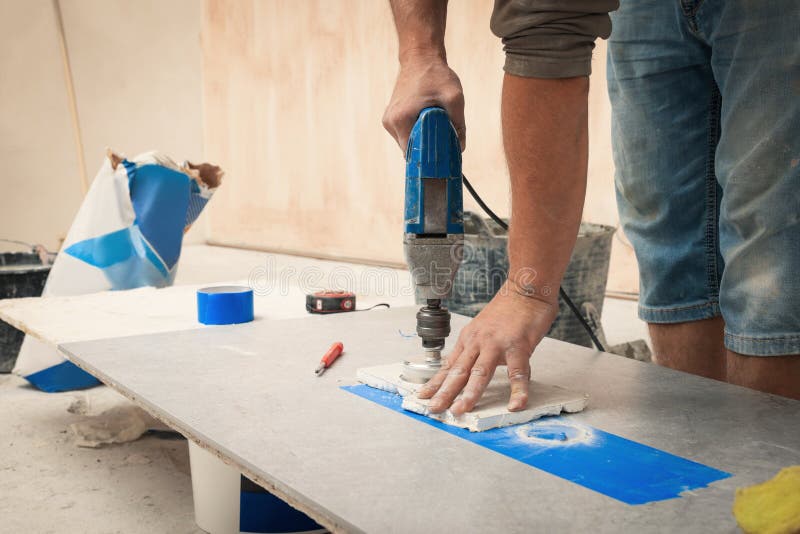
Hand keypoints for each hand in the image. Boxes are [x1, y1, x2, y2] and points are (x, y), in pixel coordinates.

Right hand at [382, 53, 465, 153]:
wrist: (420, 57)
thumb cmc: (436, 75)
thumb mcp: (454, 98)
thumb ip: (459, 124)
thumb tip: (460, 148)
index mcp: (400, 120)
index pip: (412, 153)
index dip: (428, 159)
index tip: (441, 160)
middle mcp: (390, 122)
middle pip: (410, 149)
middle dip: (427, 149)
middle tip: (444, 144)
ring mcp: (389, 120)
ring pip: (408, 142)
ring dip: (422, 140)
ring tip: (437, 130)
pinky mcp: (392, 117)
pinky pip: (406, 133)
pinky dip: (418, 132)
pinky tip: (429, 123)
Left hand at [417, 281, 557, 414]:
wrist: (526, 288)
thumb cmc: (509, 309)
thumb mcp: (484, 329)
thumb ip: (480, 350)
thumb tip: (476, 369)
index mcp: (469, 339)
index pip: (448, 365)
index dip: (435, 382)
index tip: (423, 396)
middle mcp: (478, 342)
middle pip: (457, 371)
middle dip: (444, 393)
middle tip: (434, 409)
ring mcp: (497, 344)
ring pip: (479, 373)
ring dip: (469, 394)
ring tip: (460, 410)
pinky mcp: (518, 346)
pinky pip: (517, 373)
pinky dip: (517, 390)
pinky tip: (516, 404)